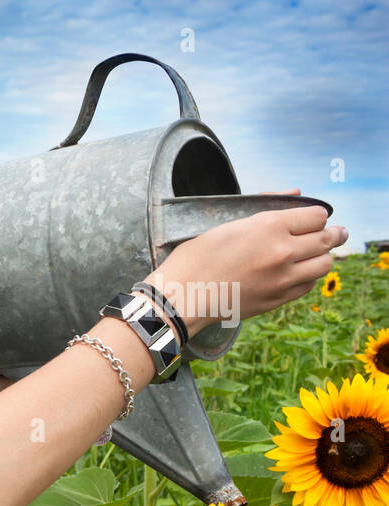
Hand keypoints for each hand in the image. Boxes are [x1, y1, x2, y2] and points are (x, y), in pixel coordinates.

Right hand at [147, 186, 347, 329]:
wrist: (182, 297)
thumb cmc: (197, 257)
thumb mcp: (227, 223)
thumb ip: (266, 207)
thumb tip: (296, 193)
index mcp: (269, 226)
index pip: (316, 216)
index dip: (317, 215)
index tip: (314, 218)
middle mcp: (282, 251)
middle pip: (327, 238)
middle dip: (334, 233)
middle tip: (337, 233)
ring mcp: (282, 278)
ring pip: (324, 264)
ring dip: (322, 256)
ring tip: (317, 254)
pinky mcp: (278, 298)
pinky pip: (308, 285)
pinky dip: (308, 277)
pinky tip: (298, 273)